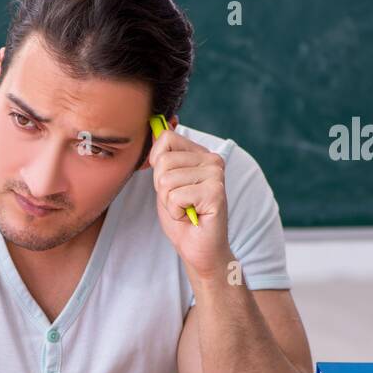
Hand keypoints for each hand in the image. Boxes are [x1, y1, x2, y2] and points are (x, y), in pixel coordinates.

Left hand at [146, 122, 233, 280]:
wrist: (198, 248)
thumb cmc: (182, 216)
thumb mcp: (165, 182)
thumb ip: (162, 156)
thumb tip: (156, 125)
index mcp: (201, 153)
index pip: (166, 138)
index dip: (156, 162)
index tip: (167, 183)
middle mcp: (212, 160)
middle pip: (163, 161)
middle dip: (161, 187)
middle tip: (179, 201)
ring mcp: (216, 175)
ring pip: (167, 180)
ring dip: (169, 201)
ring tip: (185, 209)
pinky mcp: (215, 193)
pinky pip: (175, 196)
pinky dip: (176, 211)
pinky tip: (190, 216)